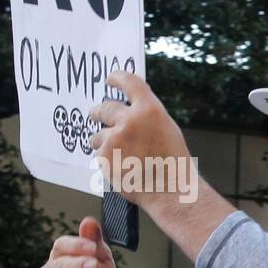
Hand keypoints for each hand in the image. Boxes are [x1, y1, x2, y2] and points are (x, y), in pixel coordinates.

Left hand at [87, 71, 191, 209]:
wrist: (169, 189)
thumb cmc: (172, 161)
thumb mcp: (166, 127)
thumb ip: (147, 114)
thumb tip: (130, 107)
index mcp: (148, 109)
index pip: (128, 82)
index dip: (116, 78)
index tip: (110, 79)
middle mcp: (129, 120)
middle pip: (104, 107)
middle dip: (98, 112)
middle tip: (96, 115)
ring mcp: (114, 139)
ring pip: (98, 135)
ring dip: (103, 141)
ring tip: (121, 155)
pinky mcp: (104, 157)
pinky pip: (98, 154)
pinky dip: (106, 160)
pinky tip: (121, 166)